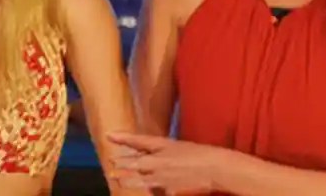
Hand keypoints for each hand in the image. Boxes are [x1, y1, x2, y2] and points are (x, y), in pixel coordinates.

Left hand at [107, 132, 227, 194]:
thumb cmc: (201, 154)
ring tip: (116, 179)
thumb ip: (161, 150)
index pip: (138, 140)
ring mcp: (162, 176)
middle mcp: (158, 160)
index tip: (108, 135)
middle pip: (135, 161)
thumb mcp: (178, 146)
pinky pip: (154, 190)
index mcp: (163, 146)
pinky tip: (141, 191)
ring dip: (126, 179)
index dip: (123, 138)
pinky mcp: (168, 190)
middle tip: (110, 163)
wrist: (216, 168)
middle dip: (121, 163)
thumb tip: (146, 153)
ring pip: (139, 178)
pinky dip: (149, 190)